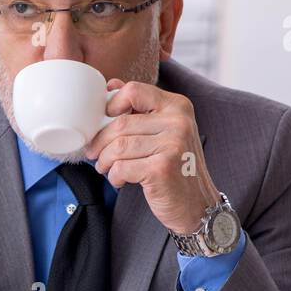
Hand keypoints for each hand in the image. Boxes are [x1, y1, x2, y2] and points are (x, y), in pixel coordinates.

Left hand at [85, 79, 221, 233]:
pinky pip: (121, 167)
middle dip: (100, 141)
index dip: (112, 105)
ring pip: (117, 146)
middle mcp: (178, 121)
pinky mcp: (162, 168)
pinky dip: (114, 176)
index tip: (105, 122)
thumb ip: (140, 108)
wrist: (196, 204)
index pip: (133, 90)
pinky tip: (120, 180)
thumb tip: (111, 85)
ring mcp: (172, 144)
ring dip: (105, 161)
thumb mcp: (164, 131)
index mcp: (178, 106)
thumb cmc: (175, 167)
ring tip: (105, 168)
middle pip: (120, 123)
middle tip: (94, 153)